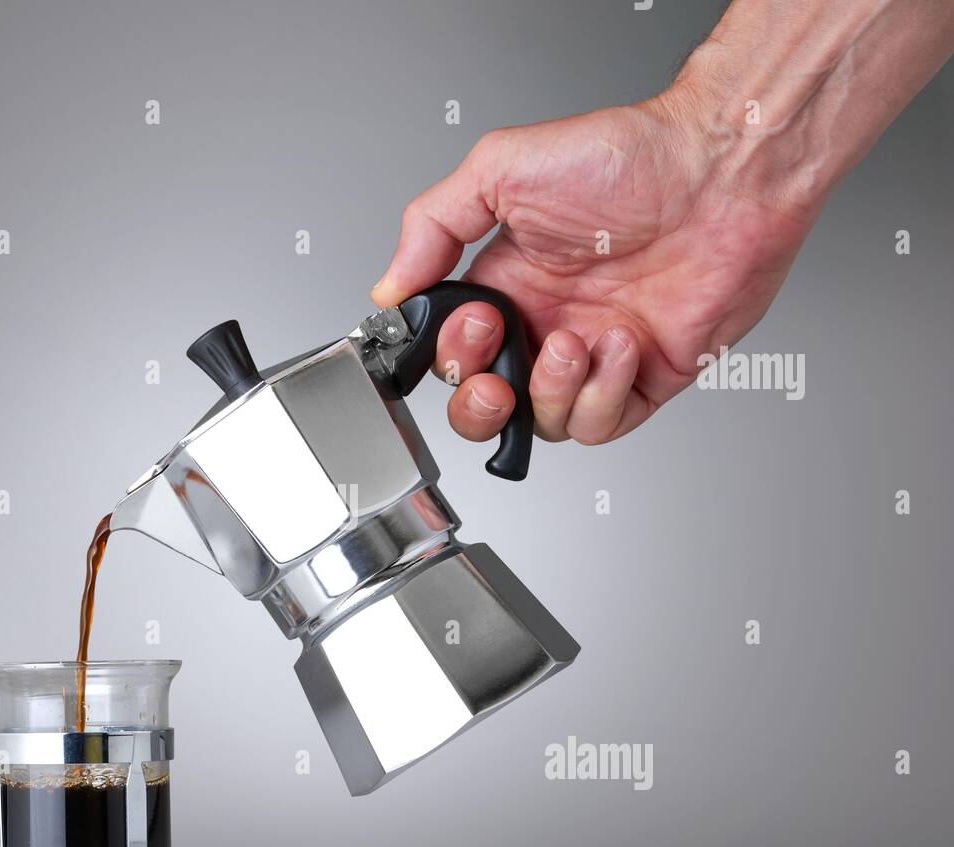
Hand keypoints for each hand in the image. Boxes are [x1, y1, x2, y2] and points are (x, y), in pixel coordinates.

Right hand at [371, 92, 815, 445]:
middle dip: (480, 406)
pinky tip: (620, 343)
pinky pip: (603, 424)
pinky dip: (603, 394)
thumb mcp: (500, 169)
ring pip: (543, 424)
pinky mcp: (644, 378)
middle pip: (487, 407)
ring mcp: (594, 357)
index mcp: (506, 285)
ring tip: (576, 340)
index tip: (473, 325)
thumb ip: (432, 226)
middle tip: (497, 379)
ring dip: (551, 392)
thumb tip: (389, 288)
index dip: (452, 358)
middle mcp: (546, 325)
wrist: (723, 169)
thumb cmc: (628, 158)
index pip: (452, 354)